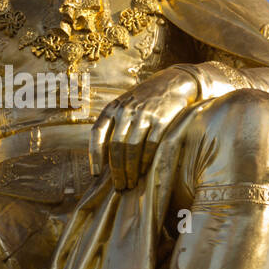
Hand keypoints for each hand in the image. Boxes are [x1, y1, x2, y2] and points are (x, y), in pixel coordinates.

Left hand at [89, 67, 198, 189]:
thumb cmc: (145, 100)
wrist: (174, 82)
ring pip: (132, 148)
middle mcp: (126, 110)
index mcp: (113, 108)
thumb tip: (103, 159)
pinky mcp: (162, 119)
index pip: (97, 133)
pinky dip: (146, 161)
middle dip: (116, 169)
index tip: (96, 174)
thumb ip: (114, 126)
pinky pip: (151, 145)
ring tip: (130, 183)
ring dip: (129, 169)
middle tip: (118, 186)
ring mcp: (144, 114)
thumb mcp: (125, 106)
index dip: (94, 155)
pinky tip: (143, 172)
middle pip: (116, 146)